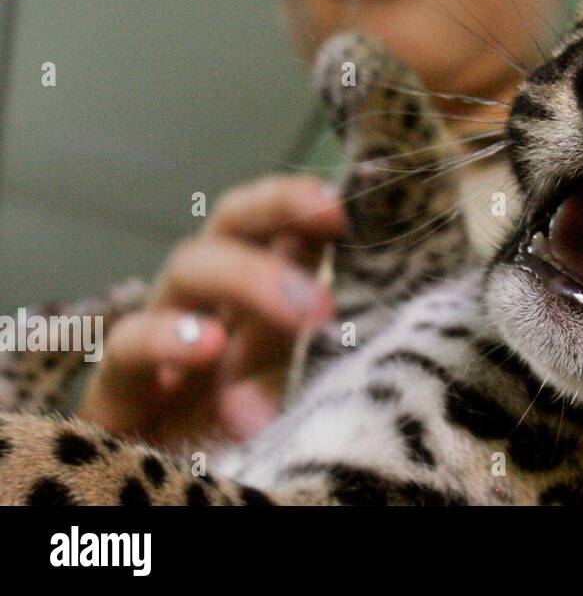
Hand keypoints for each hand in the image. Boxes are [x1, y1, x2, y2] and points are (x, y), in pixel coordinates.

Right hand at [78, 175, 345, 451]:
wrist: (166, 499)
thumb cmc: (240, 442)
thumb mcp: (290, 388)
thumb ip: (309, 349)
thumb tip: (336, 314)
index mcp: (259, 300)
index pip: (281, 226)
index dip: (306, 204)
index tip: (343, 206)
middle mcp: (208, 304)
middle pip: (232, 224)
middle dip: (278, 209)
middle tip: (332, 223)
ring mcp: (160, 339)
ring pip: (187, 267)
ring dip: (248, 276)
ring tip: (307, 309)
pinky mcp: (117, 391)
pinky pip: (129, 346)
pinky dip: (168, 338)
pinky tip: (208, 344)